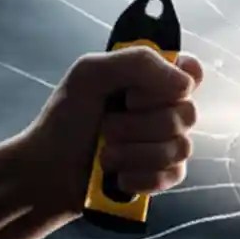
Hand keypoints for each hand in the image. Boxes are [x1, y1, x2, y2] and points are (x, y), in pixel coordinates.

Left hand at [18, 46, 203, 220]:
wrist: (48, 171)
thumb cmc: (65, 119)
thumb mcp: (91, 74)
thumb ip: (137, 62)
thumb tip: (185, 83)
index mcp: (150, 80)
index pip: (192, 72)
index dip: (178, 81)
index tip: (141, 92)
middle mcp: (163, 109)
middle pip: (187, 113)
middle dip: (140, 124)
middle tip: (106, 125)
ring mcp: (166, 144)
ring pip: (181, 147)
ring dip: (134, 152)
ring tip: (104, 154)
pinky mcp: (162, 176)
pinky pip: (173, 175)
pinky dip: (140, 176)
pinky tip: (117, 176)